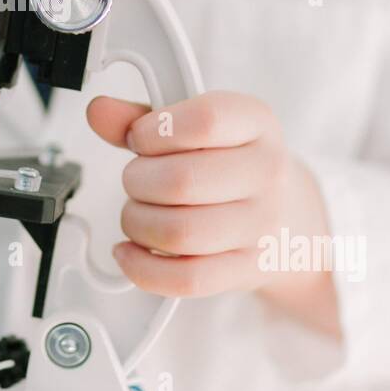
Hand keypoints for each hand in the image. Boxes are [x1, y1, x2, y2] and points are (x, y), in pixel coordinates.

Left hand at [86, 90, 341, 338]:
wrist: (290, 217)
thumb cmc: (231, 163)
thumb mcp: (197, 128)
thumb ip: (143, 117)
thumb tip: (99, 112)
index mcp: (256, 123)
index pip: (204, 121)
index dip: (155, 130)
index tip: (140, 138)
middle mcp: (267, 173)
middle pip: (181, 181)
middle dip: (137, 181)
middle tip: (137, 180)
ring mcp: (261, 226)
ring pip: (179, 233)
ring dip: (137, 223)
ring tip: (138, 213)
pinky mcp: (246, 270)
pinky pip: (186, 279)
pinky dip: (143, 268)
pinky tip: (130, 251)